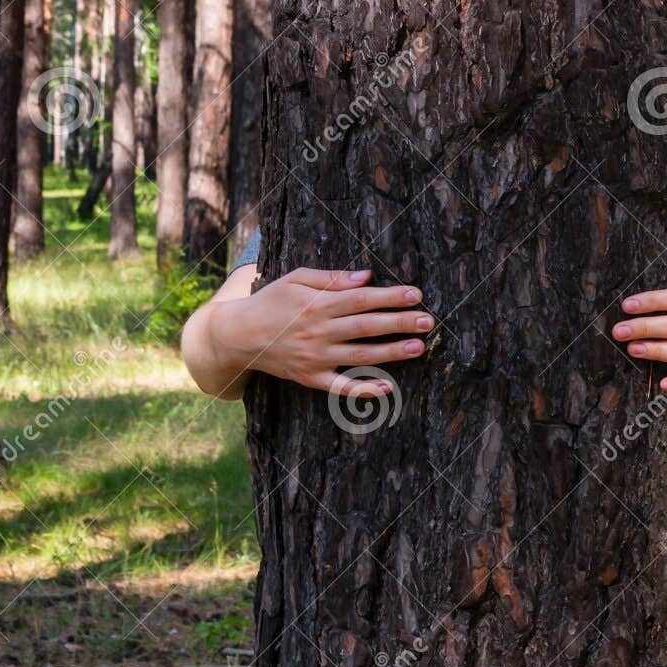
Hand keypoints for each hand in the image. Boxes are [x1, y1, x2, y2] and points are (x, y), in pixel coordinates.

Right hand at [183, 267, 433, 399]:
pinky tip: (388, 387)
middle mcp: (319, 331)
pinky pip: (341, 387)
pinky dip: (364, 389)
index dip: (391, 297)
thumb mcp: (296, 279)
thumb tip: (367, 276)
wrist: (238, 336)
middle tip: (428, 320)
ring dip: (392, 352)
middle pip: (368, 326)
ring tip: (419, 347)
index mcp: (318, 304)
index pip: (362, 299)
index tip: (416, 294)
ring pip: (361, 355)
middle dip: (400, 323)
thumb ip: (332, 278)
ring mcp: (316, 357)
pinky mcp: (311, 378)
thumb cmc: (271, 302)